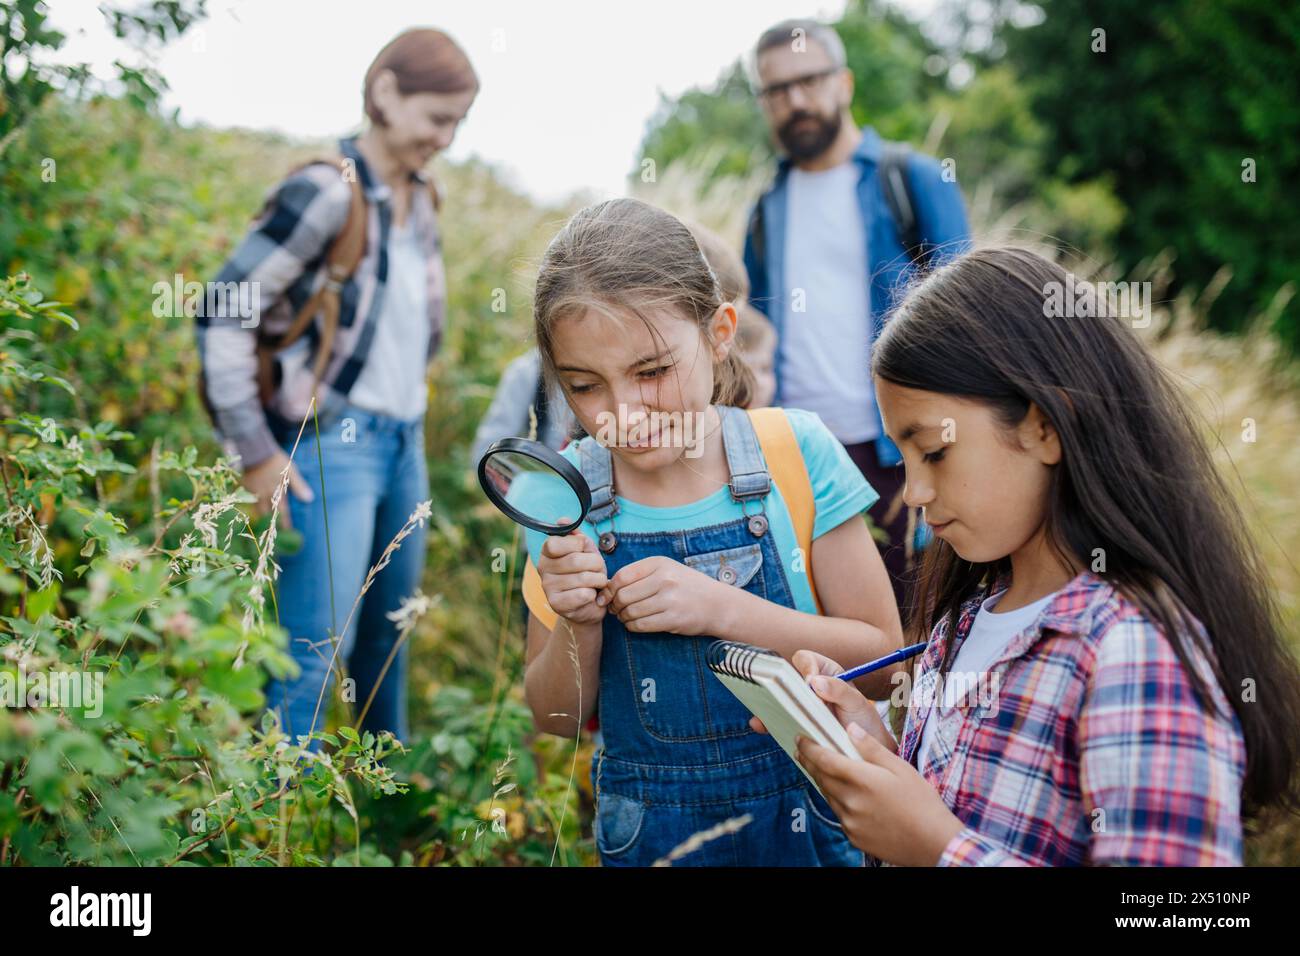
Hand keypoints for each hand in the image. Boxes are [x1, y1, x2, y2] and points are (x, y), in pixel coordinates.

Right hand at [242, 449, 312, 529]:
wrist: (256, 451)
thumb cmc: (276, 461)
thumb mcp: (291, 472)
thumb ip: (299, 486)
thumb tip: (309, 499)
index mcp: (277, 492)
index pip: (283, 512)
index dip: (285, 522)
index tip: (288, 532)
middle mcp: (264, 495)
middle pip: (267, 513)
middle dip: (270, 523)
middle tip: (272, 534)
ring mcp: (252, 492)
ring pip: (255, 508)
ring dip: (260, 517)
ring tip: (261, 526)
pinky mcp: (243, 487)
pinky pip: (244, 500)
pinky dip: (247, 506)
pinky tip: (246, 510)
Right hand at [538, 521, 608, 625]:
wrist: (588, 606)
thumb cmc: (587, 575)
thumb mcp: (585, 552)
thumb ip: (577, 537)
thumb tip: (563, 520)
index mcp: (547, 552)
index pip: (556, 543)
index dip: (578, 544)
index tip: (586, 550)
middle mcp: (543, 569)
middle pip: (575, 560)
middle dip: (596, 564)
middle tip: (600, 569)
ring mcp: (547, 587)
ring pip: (583, 578)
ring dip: (598, 580)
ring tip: (598, 582)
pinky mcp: (556, 604)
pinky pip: (583, 594)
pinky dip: (594, 594)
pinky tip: (591, 596)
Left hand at [601, 555, 725, 635]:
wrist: (717, 604)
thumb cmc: (686, 586)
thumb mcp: (666, 570)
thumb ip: (639, 575)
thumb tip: (606, 589)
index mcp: (659, 564)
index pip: (622, 576)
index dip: (609, 589)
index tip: (606, 597)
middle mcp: (664, 579)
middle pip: (624, 596)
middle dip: (615, 605)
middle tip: (616, 610)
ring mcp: (670, 600)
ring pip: (631, 612)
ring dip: (623, 618)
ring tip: (626, 617)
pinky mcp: (673, 619)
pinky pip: (641, 625)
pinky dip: (632, 627)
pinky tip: (635, 624)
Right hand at [748, 649, 896, 753]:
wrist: (869, 751)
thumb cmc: (864, 721)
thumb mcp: (857, 703)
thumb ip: (839, 689)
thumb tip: (814, 681)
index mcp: (825, 673)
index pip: (805, 659)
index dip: (804, 667)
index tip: (809, 683)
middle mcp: (809, 687)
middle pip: (785, 678)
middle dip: (775, 685)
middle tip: (773, 696)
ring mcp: (801, 706)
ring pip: (777, 699)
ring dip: (767, 704)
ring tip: (760, 715)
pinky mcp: (796, 724)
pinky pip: (778, 720)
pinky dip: (768, 722)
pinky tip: (761, 726)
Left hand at [795, 724, 964, 865]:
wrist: (933, 844)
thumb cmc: (921, 802)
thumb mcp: (900, 768)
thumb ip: (872, 748)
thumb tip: (850, 728)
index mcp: (861, 780)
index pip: (824, 760)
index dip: (809, 748)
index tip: (800, 738)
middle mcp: (850, 801)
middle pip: (821, 777)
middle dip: (809, 762)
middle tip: (802, 750)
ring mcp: (850, 821)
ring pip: (828, 796)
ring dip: (822, 781)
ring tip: (819, 769)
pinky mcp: (854, 836)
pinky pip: (839, 814)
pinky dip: (836, 801)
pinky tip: (842, 795)